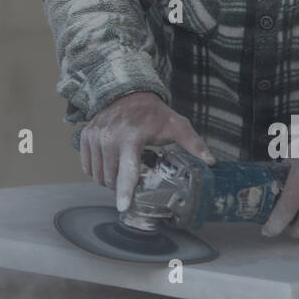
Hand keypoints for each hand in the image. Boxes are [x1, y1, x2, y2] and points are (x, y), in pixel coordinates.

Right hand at [79, 91, 215, 212]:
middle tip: (132, 179)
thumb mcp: (176, 125)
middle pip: (111, 178)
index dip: (125, 191)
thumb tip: (211, 162)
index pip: (128, 170)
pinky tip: (108, 164)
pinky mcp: (86, 136)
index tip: (123, 206)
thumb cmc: (153, 113)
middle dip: (120, 186)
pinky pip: (87, 166)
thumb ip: (194, 144)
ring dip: (108, 180)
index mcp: (132, 139)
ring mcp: (96, 137)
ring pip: (97, 175)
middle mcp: (110, 138)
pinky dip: (96, 170)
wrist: (127, 92)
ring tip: (121, 170)